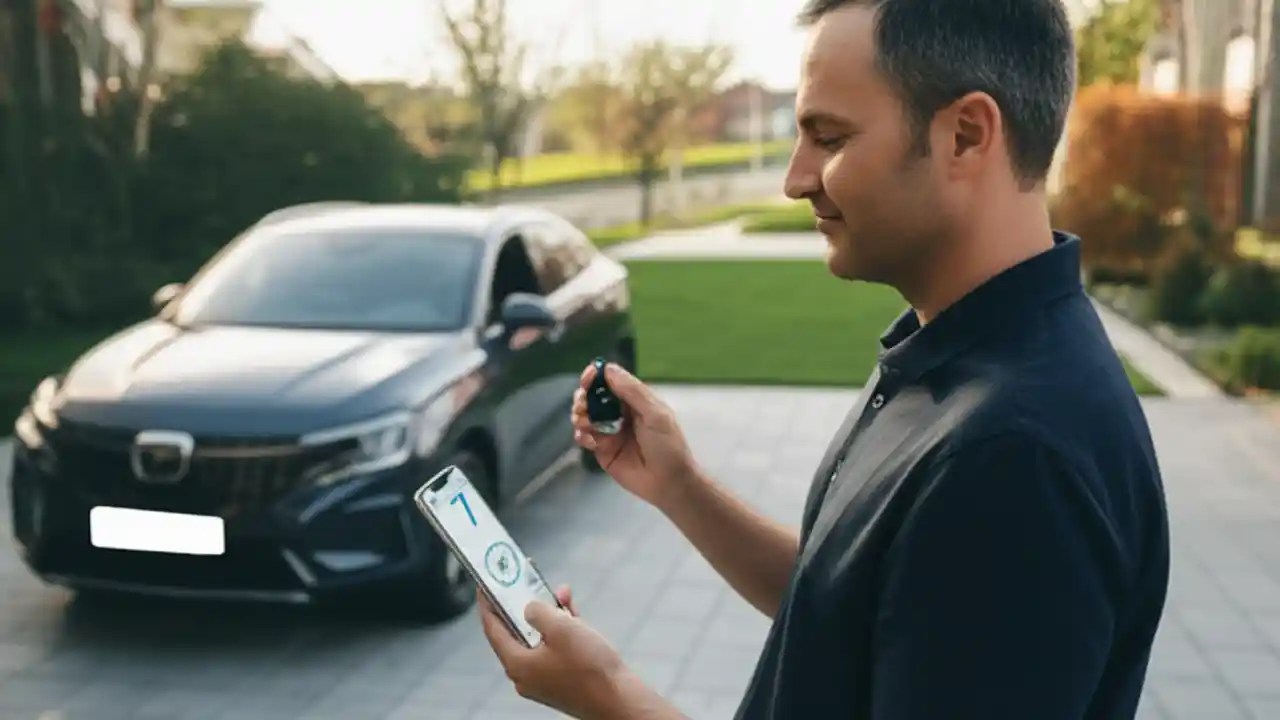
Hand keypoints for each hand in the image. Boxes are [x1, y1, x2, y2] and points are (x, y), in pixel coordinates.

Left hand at [479, 586, 634, 718]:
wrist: (619, 700)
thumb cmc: (589, 667)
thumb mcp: (560, 627)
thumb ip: (537, 611)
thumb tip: (529, 609)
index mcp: (517, 664)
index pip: (493, 628)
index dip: (488, 604)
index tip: (485, 585)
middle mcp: (525, 675)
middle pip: (517, 632)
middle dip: (527, 605)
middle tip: (528, 583)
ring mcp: (543, 680)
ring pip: (539, 639)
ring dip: (549, 616)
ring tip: (561, 594)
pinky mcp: (561, 681)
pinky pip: (554, 650)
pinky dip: (561, 632)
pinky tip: (573, 614)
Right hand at [571, 362, 697, 508]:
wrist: (669, 483)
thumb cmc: (668, 446)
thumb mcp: (655, 414)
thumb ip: (632, 391)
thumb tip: (608, 369)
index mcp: (635, 399)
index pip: (611, 380)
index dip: (597, 376)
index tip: (587, 379)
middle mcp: (620, 412)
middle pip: (593, 396)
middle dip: (583, 396)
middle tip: (582, 404)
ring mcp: (609, 431)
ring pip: (585, 415)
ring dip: (579, 414)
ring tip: (584, 422)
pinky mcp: (602, 450)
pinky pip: (584, 436)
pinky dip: (581, 435)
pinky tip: (588, 440)